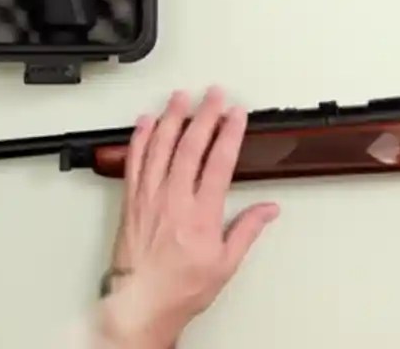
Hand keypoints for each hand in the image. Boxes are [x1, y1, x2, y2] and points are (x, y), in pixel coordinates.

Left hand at [95, 87, 279, 348]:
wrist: (139, 304)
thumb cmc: (179, 289)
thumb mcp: (225, 264)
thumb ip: (247, 230)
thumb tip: (268, 210)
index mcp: (200, 216)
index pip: (218, 163)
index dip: (229, 133)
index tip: (237, 115)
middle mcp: (173, 202)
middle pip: (190, 147)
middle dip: (204, 115)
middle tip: (214, 94)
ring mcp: (149, 199)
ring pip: (161, 148)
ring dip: (172, 118)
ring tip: (180, 97)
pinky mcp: (131, 202)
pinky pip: (135, 162)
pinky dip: (141, 139)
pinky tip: (146, 122)